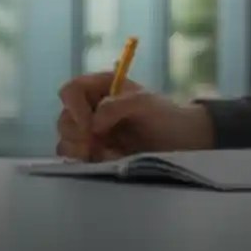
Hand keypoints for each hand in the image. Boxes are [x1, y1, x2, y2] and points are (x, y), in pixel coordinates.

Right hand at [56, 72, 214, 160]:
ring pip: (66, 141)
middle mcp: (91, 108)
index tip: (90, 127)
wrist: (185, 143)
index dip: (74, 108)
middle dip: (78, 135)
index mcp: (100, 87)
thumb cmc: (167, 116)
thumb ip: (117, 105)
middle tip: (96, 146)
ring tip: (107, 155)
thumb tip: (93, 123)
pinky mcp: (95, 154)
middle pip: (65, 119)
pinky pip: (76, 159)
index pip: (71, 91)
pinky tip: (109, 161)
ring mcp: (92, 133)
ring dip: (80, 151)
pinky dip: (87, 162)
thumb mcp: (146, 103)